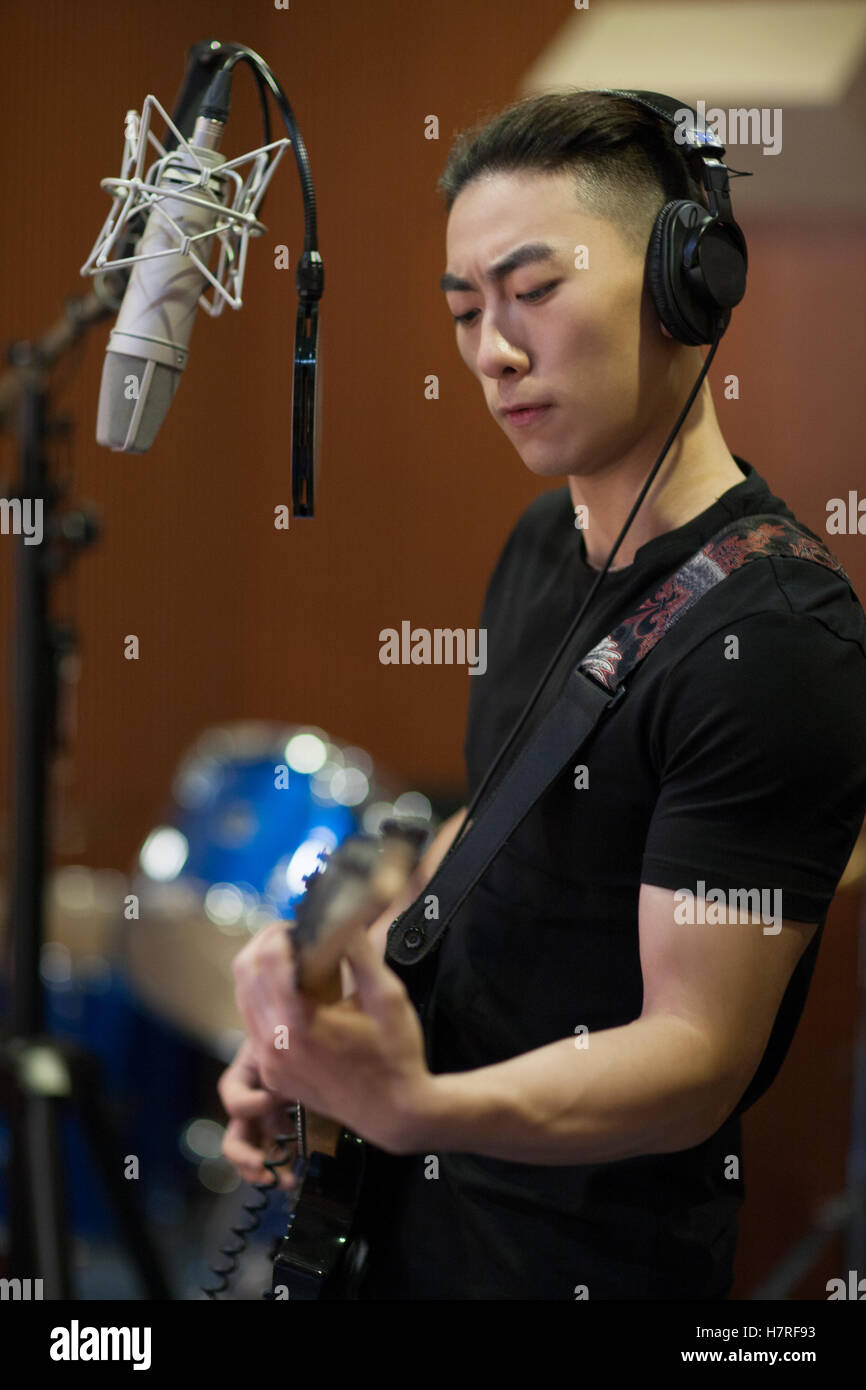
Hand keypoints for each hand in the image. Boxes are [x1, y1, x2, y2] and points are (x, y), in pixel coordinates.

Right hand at [218, 1037, 297, 1189]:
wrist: (310, 1037)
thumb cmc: (293, 1031)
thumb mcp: (281, 1036)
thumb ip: (280, 1050)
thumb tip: (285, 1072)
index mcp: (242, 1078)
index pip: (233, 1097)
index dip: (249, 1103)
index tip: (273, 1099)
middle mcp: (249, 1105)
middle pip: (234, 1139)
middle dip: (244, 1156)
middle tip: (262, 1164)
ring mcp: (264, 1122)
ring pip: (251, 1156)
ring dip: (262, 1174)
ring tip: (284, 1182)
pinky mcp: (284, 1131)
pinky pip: (277, 1157)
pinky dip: (283, 1170)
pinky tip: (296, 1177)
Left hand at [231, 920, 434, 1153]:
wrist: (393, 1113)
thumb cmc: (395, 1055)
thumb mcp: (386, 996)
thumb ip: (360, 954)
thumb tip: (342, 918)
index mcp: (299, 1024)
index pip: (265, 961)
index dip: (277, 932)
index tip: (297, 923)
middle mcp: (274, 1045)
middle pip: (245, 974)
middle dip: (263, 943)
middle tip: (289, 933)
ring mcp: (269, 1063)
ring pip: (243, 998)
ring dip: (260, 969)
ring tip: (290, 956)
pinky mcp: (272, 1074)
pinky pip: (253, 1024)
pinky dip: (263, 998)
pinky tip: (292, 991)